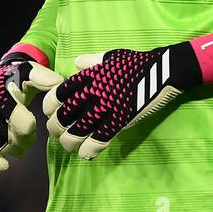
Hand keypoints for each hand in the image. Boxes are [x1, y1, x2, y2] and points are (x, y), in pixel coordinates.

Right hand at [0, 50, 62, 170]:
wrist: (3, 76)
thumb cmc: (20, 76)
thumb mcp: (31, 71)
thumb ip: (43, 77)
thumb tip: (57, 84)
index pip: (6, 109)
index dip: (20, 121)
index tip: (33, 125)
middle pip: (0, 130)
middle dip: (19, 136)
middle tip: (32, 133)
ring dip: (12, 147)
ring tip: (25, 144)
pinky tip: (4, 166)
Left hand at [43, 34, 212, 160]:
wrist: (162, 71)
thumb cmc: (136, 62)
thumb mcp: (111, 56)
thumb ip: (92, 60)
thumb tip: (76, 62)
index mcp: (88, 76)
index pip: (59, 93)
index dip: (50, 106)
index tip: (50, 112)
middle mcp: (92, 92)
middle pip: (65, 115)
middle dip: (56, 127)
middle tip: (56, 133)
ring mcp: (106, 107)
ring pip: (79, 130)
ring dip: (69, 142)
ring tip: (68, 147)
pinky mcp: (120, 120)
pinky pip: (100, 138)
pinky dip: (90, 149)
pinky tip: (85, 155)